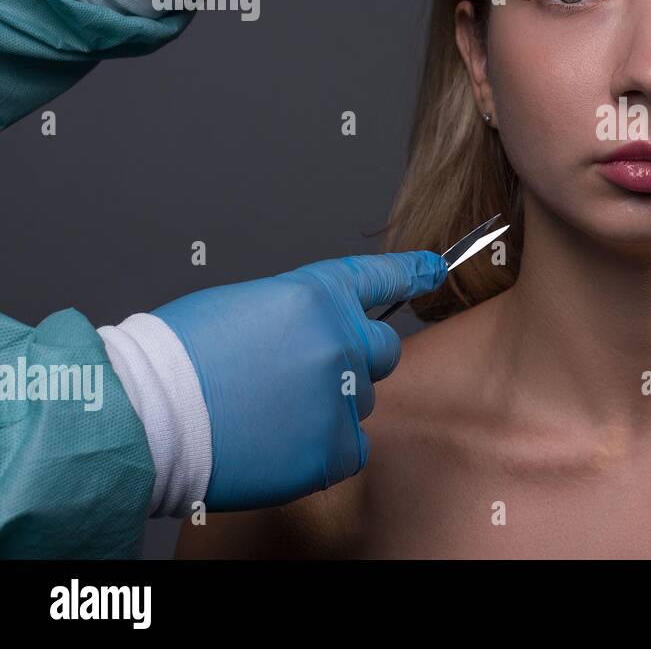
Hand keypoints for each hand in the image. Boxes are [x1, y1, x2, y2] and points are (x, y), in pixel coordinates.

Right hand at [153, 250, 445, 509]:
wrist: (146, 416)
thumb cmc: (177, 358)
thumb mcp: (245, 305)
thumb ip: (300, 315)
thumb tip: (318, 333)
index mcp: (317, 296)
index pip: (381, 279)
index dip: (412, 273)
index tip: (435, 270)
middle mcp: (342, 342)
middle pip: (384, 351)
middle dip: (356, 360)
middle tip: (305, 376)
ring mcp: (341, 397)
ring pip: (360, 401)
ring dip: (328, 406)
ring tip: (269, 413)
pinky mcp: (333, 449)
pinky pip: (350, 448)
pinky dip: (321, 449)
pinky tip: (278, 445)